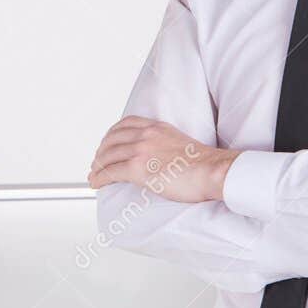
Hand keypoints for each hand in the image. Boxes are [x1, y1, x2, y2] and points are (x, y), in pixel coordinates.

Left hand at [86, 117, 237, 202]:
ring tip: (95, 174)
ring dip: (98, 166)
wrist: (212, 171)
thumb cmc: (203, 164)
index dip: (111, 135)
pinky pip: (110, 172)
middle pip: (112, 139)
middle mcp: (146, 135)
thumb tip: (156, 159)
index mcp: (156, 127)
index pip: (125, 124)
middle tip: (98, 161)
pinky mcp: (138, 168)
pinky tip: (96, 183)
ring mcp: (140, 150)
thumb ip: (164, 144)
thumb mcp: (180, 143)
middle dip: (102, 151)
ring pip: (108, 156)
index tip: (107, 143)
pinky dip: (99, 178)